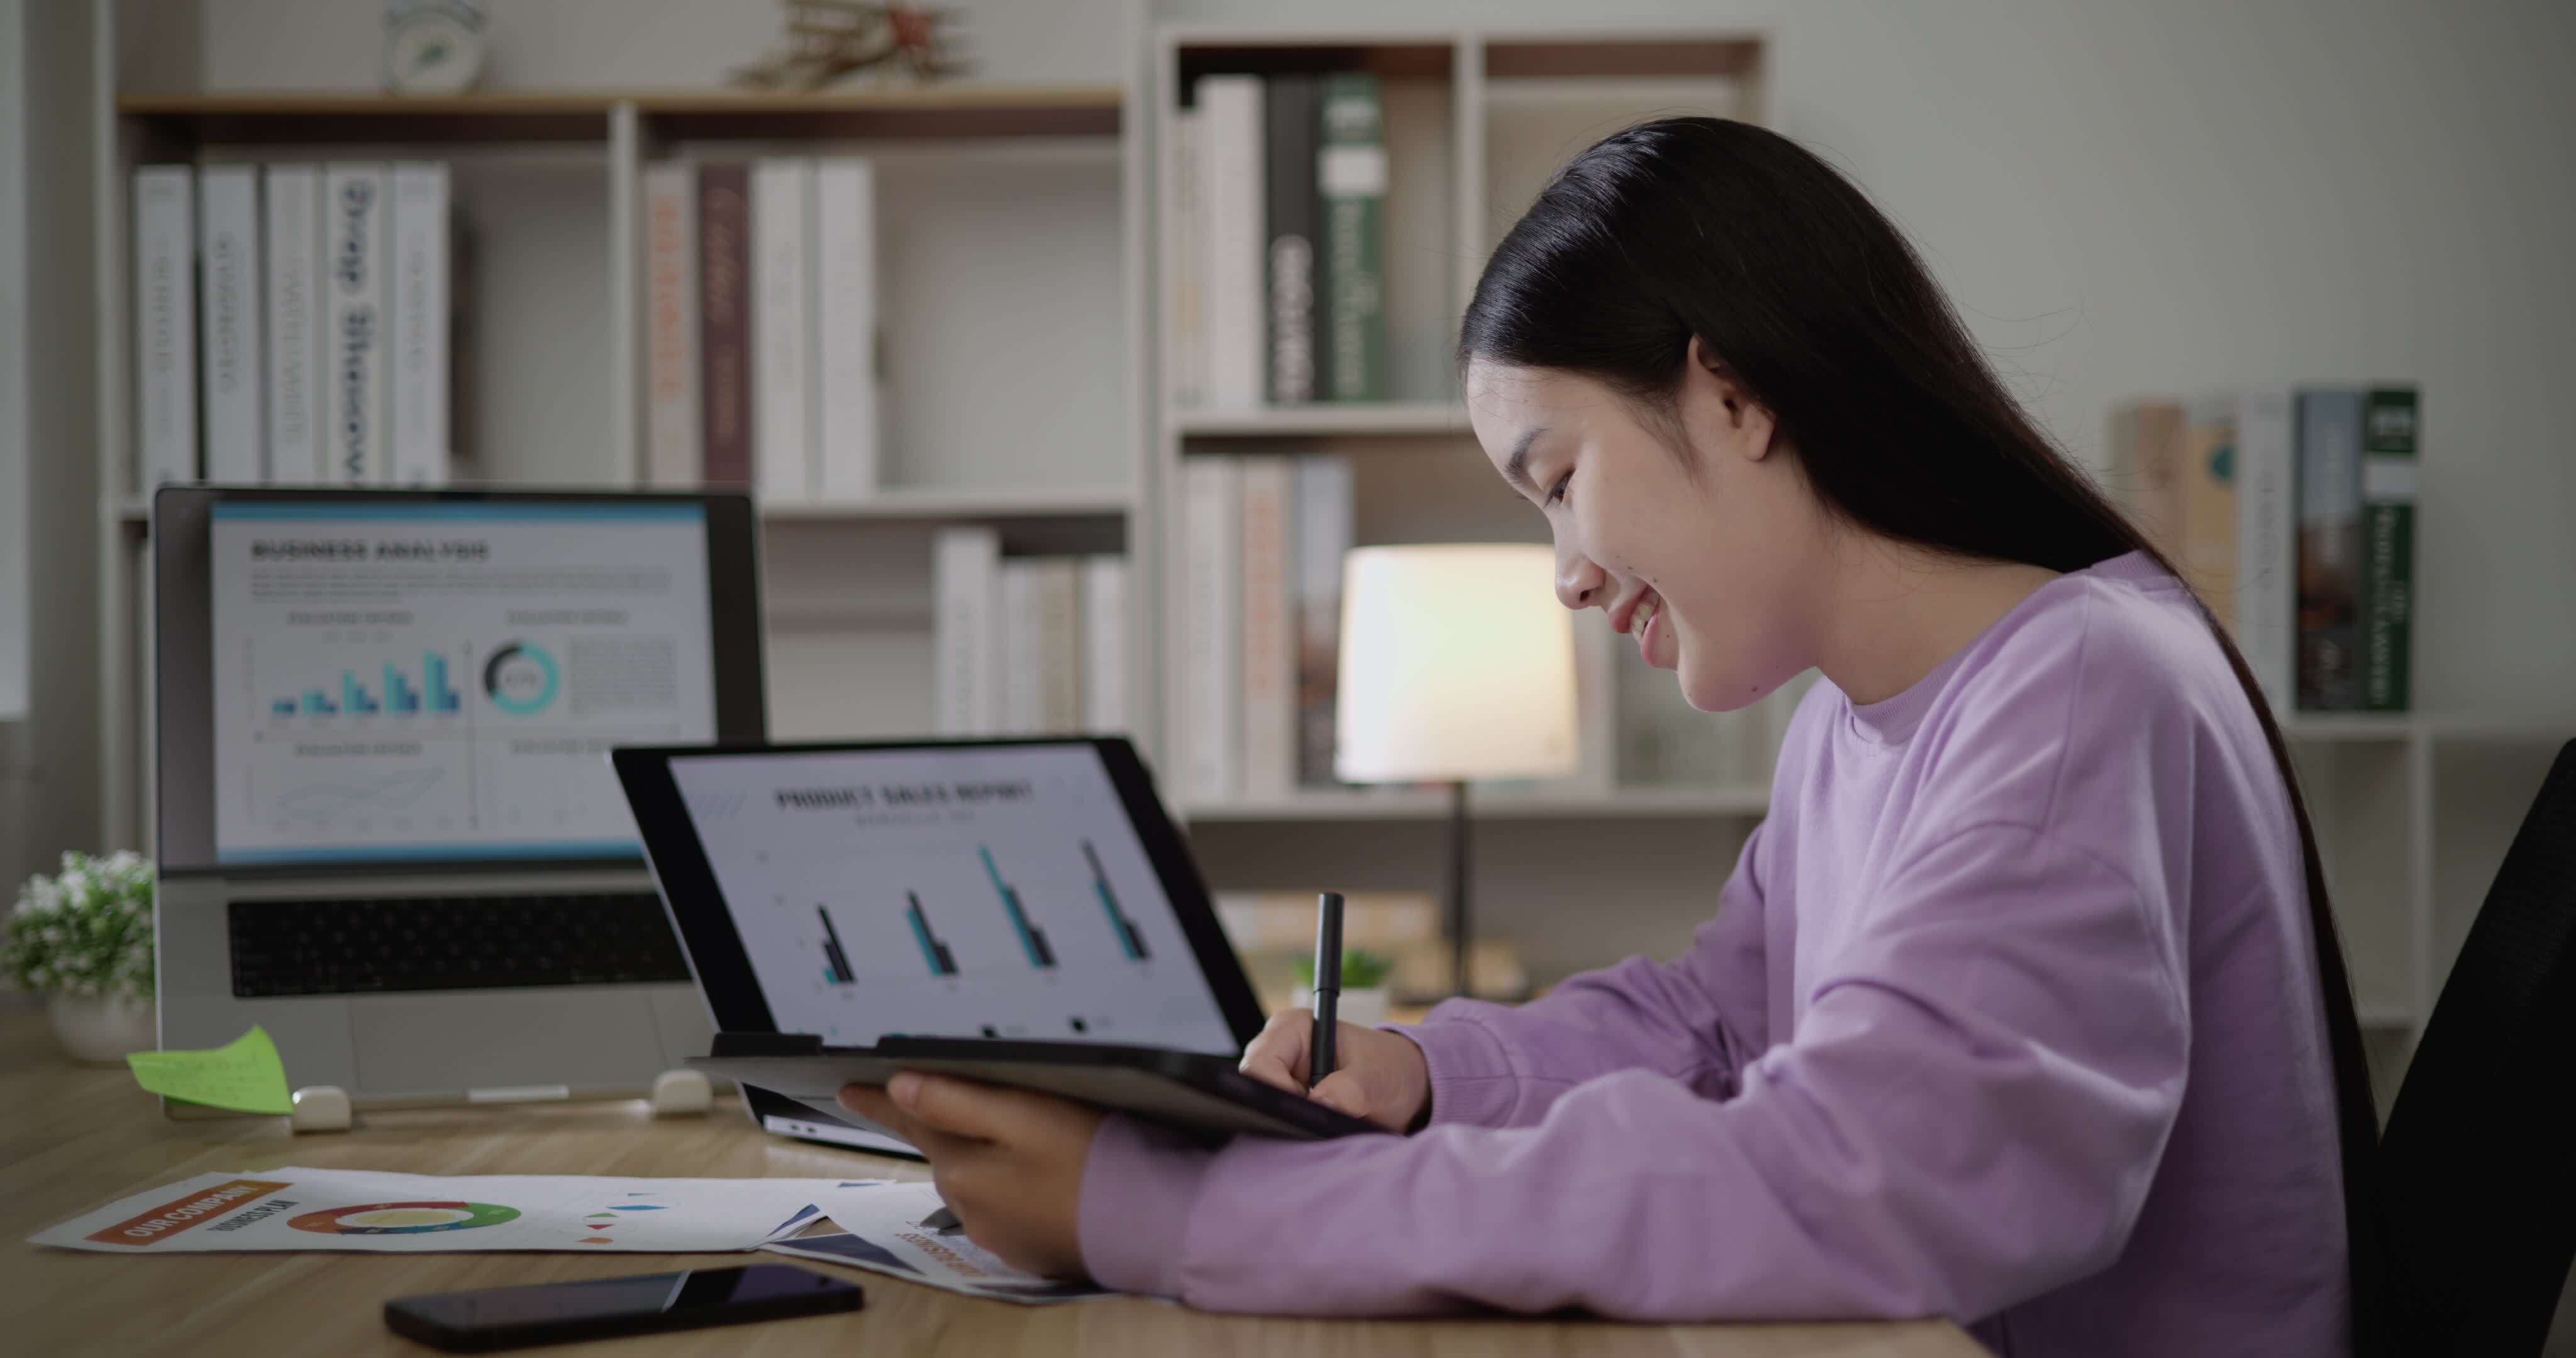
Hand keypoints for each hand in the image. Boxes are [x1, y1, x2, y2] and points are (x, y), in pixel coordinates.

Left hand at [838, 1071, 1103, 1278]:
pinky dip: (1016, 1190)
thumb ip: (957, 1100)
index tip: (848, 1090)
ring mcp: (999, 1235)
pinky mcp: (1029, 1249)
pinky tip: (1046, 1179)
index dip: (880, 1102)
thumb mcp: (1024, 1114)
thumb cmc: (1094, 1162)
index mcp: (963, 1169)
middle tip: (963, 1099)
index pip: (910, 1123)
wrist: (1150, 1225)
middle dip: (948, 1126)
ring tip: (1025, 1138)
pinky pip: (1006, 1210)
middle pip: (946, 1153)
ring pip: (977, 1184)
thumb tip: (900, 1086)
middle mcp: (970, 1208)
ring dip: (987, 1160)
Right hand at [1238, 1007, 1430, 1131]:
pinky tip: (1316, 1134)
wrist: (1405, 1087)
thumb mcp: (1378, 1078)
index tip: (1306, 1108)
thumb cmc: (1390, 1069)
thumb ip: (1352, 1089)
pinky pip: (1274, 1120)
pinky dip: (1292, 1130)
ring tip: (1322, 1127)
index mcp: (1294, 1028)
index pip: (1261, 1062)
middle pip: (1253, 1086)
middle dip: (1280, 1108)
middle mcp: (1280, 1050)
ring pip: (1261, 1107)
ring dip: (1288, 1122)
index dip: (1276, 1090)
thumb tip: (1321, 1102)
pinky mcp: (1286, 1101)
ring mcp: (1280, 1078)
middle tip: (1315, 1122)